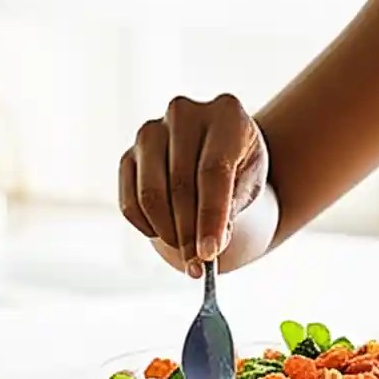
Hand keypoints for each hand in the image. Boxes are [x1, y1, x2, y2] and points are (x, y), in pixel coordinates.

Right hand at [118, 94, 268, 276]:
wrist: (220, 153)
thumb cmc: (240, 167)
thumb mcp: (249, 183)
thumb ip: (230, 210)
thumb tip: (208, 249)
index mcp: (225, 113)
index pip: (213, 170)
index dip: (210, 216)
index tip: (210, 253)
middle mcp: (183, 113)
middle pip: (180, 183)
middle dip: (190, 232)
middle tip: (199, 265)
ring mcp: (151, 131)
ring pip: (150, 193)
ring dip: (168, 232)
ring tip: (188, 252)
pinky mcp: (129, 155)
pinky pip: (130, 200)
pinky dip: (147, 226)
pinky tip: (167, 234)